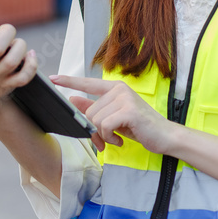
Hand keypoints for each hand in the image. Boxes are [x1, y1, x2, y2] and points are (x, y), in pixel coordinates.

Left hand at [49, 75, 178, 153]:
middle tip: (106, 140)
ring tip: (115, 139)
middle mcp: (119, 89)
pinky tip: (119, 140)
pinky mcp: (129, 110)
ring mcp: (124, 98)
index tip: (53, 78)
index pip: (88, 82)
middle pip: (90, 111)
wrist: (164, 136)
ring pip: (96, 120)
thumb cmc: (139, 126)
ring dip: (103, 136)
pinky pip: (105, 126)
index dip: (69, 81)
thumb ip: (94, 107)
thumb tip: (73, 99)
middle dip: (95, 130)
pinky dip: (109, 137)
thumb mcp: (114, 117)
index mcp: (115, 88)